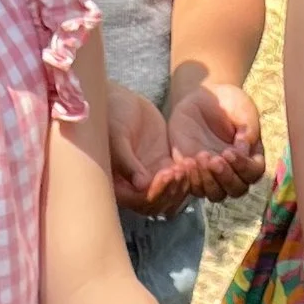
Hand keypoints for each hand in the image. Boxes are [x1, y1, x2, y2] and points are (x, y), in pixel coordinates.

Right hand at [109, 82, 177, 209]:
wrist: (119, 100)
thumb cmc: (110, 117)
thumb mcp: (116, 137)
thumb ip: (126, 161)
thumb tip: (141, 185)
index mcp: (118, 185)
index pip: (139, 201)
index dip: (155, 192)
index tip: (166, 173)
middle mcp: (133, 187)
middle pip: (158, 203)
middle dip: (171, 190)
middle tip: (181, 170)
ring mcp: (149, 177)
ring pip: (170, 195)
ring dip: (181, 185)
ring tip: (189, 165)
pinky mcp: (162, 165)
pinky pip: (178, 178)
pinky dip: (187, 175)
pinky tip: (193, 160)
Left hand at [159, 80, 263, 208]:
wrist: (202, 98)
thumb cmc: (228, 103)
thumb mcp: (243, 109)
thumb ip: (248, 129)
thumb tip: (243, 150)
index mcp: (251, 157)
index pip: (253, 173)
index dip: (243, 167)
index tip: (229, 152)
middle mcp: (235, 172)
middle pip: (236, 190)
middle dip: (226, 177)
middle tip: (215, 159)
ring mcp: (214, 176)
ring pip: (216, 194)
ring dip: (209, 181)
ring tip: (200, 158)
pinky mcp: (194, 174)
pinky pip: (194, 188)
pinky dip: (192, 179)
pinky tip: (188, 162)